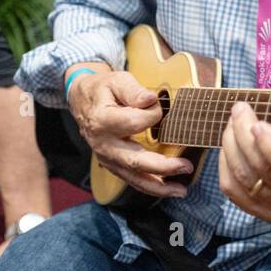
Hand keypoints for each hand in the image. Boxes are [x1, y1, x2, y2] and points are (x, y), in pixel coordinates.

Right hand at [69, 70, 192, 198]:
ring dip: (159, 186)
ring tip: (181, 190)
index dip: (152, 115)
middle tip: (186, 166)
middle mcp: (103, 144)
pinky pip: (132, 180)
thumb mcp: (117, 81)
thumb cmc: (104, 89)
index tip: (159, 106)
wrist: (83, 100)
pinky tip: (169, 188)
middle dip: (162, 167)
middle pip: (134, 161)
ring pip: (133, 178)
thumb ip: (133, 90)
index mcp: (102, 120)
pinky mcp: (113, 165)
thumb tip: (151, 99)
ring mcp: (106, 158)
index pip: (133, 122)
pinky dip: (151, 187)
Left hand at [219, 67, 270, 221]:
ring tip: (232, 124)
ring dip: (230, 147)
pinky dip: (226, 168)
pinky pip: (235, 193)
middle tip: (239, 109)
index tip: (257, 123)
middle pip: (261, 168)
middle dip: (242, 135)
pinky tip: (229, 148)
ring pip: (244, 179)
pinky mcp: (269, 213)